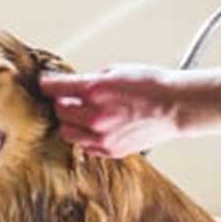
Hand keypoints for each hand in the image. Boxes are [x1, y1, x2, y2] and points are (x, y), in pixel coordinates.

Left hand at [39, 64, 185, 157]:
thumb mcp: (115, 71)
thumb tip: (72, 87)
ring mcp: (101, 137)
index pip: (54, 88)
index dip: (48, 84)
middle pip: (58, 111)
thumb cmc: (151, 86)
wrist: (174, 107)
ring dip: (71, 122)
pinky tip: (96, 126)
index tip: (45, 83)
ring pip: (67, 132)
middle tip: (69, 98)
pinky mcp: (110, 150)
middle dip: (62, 103)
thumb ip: (89, 81)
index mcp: (94, 91)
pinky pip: (85, 145)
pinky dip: (85, 136)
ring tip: (83, 113)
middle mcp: (94, 116)